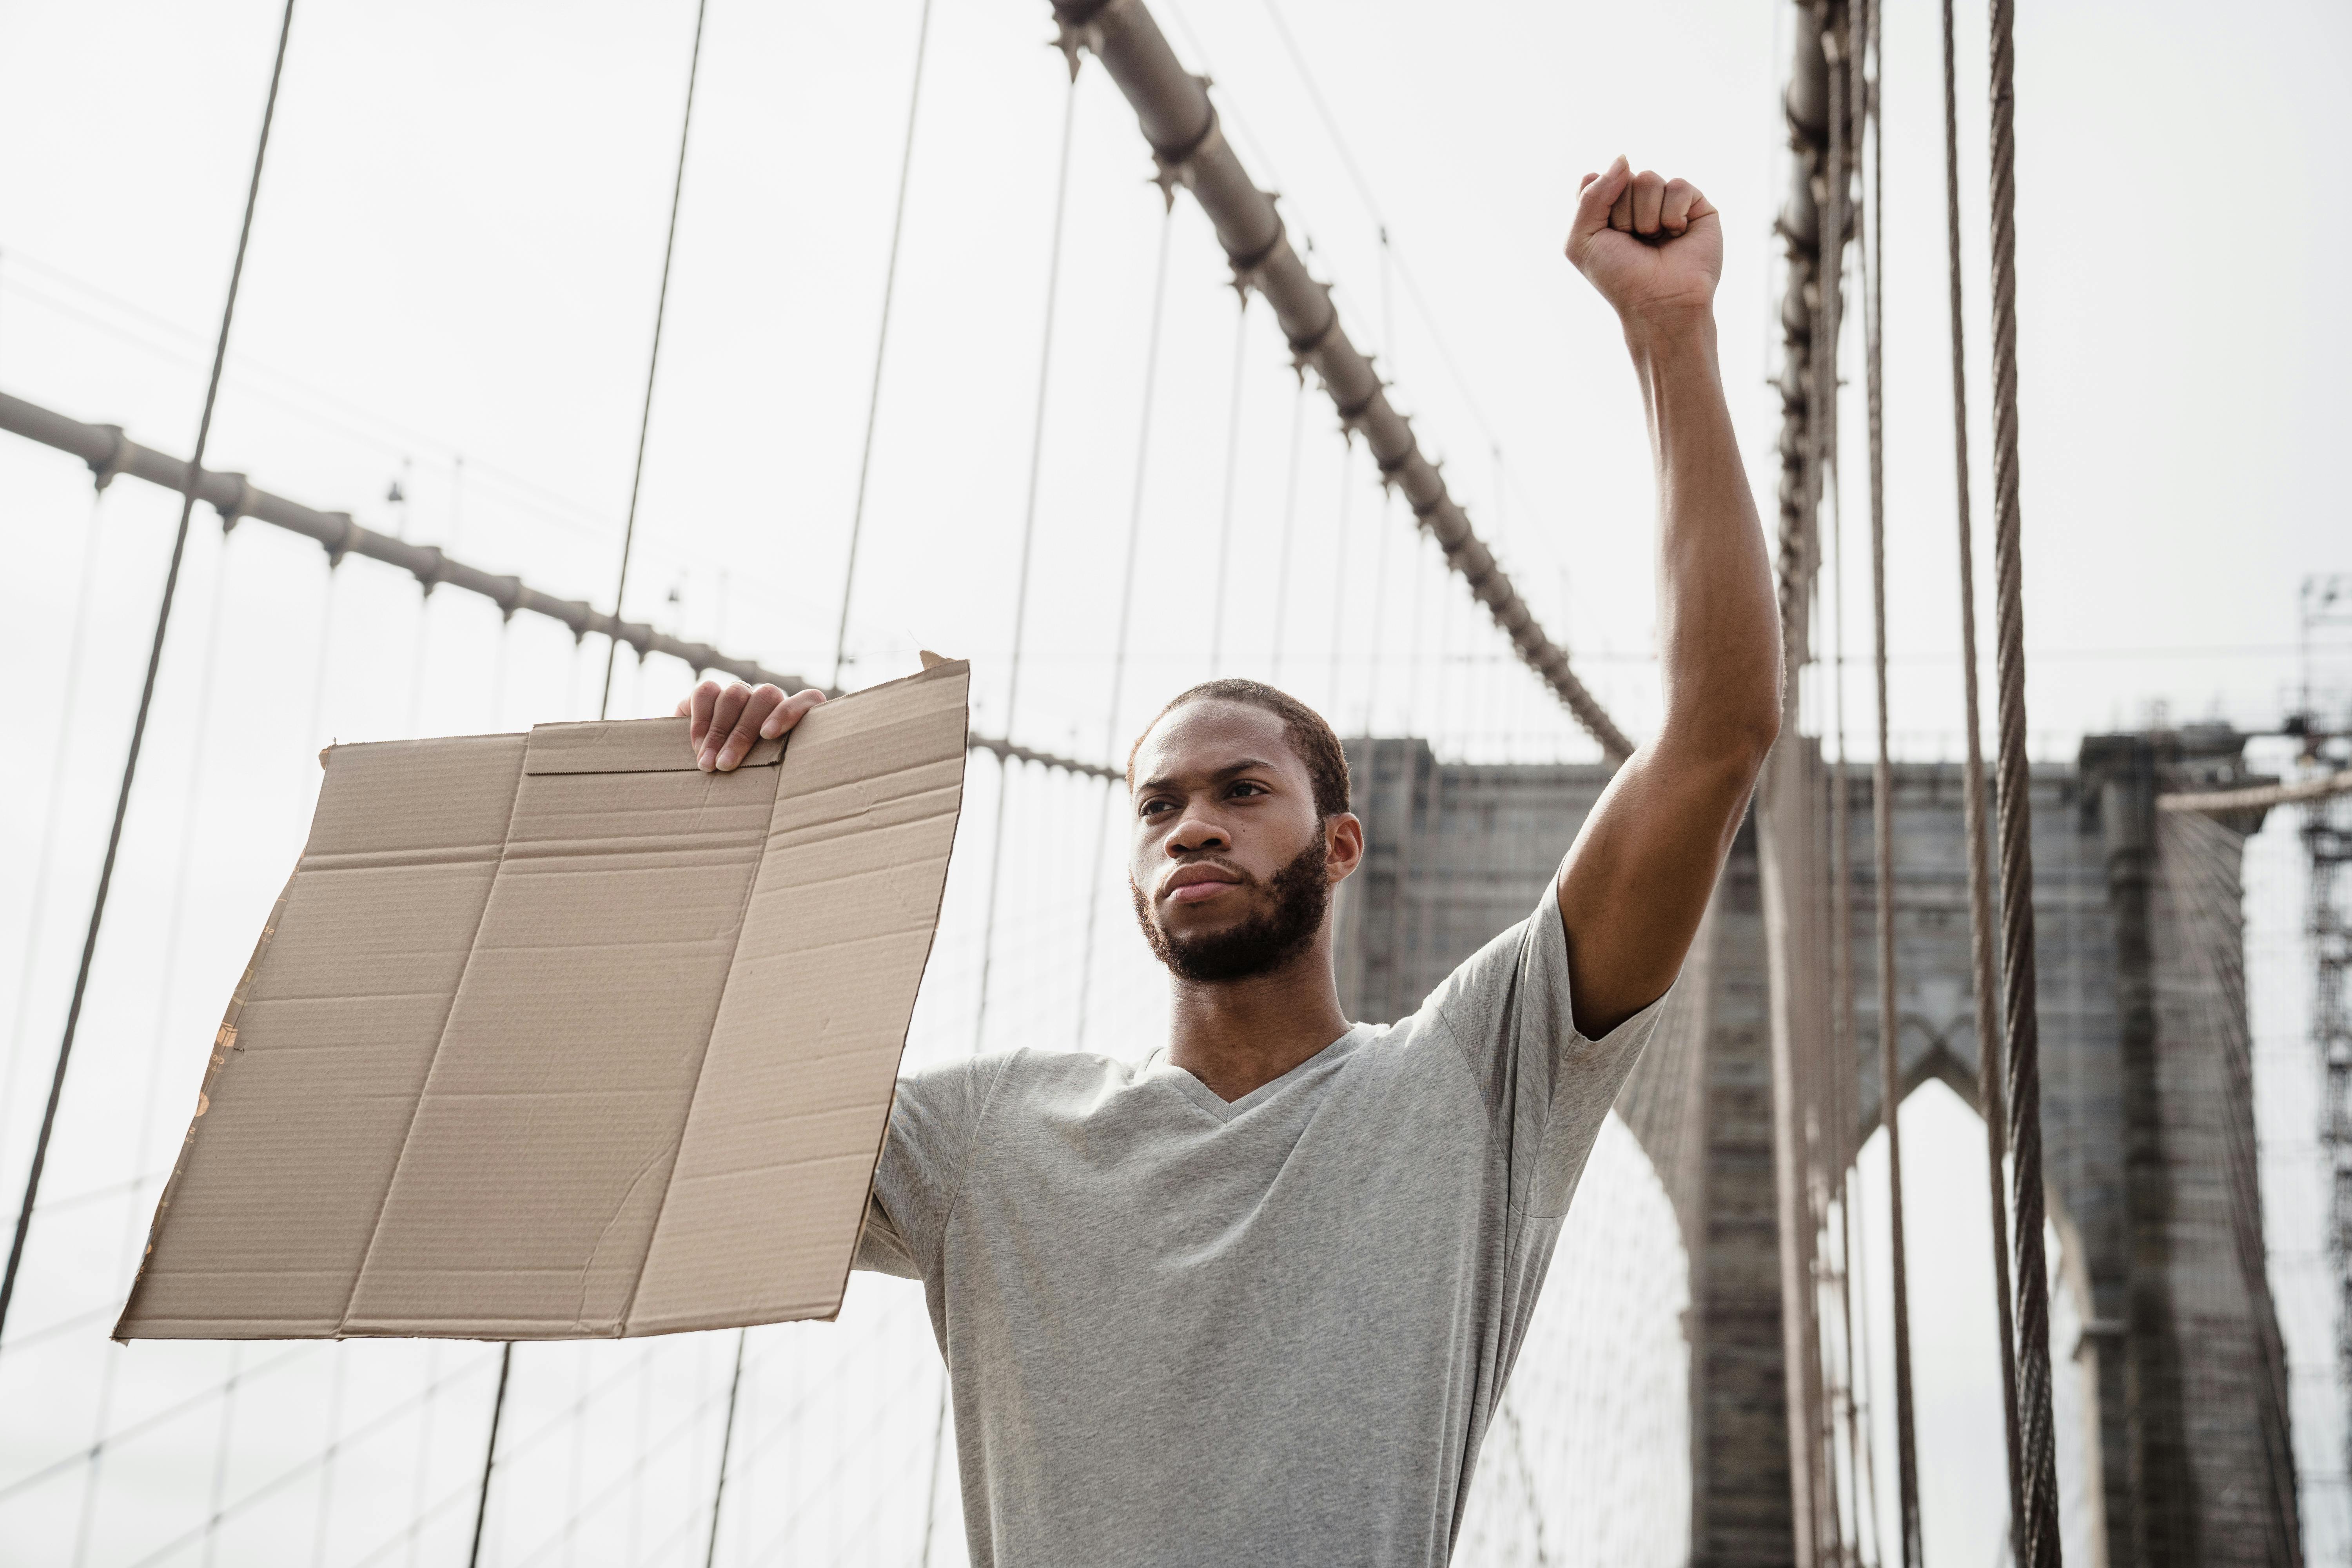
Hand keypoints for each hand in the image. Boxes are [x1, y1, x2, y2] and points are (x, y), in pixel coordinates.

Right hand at [676, 680, 824, 770]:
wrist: (705, 770)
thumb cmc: (747, 784)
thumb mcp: (766, 779)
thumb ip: (778, 774)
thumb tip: (786, 796)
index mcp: (792, 720)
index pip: (808, 700)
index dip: (790, 712)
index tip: (768, 735)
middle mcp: (768, 702)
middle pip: (766, 697)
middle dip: (742, 734)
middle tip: (725, 766)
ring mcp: (740, 694)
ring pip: (736, 694)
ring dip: (719, 732)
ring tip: (707, 764)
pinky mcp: (709, 694)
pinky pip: (706, 691)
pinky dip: (701, 720)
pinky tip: (697, 747)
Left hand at [1564, 157, 1721, 328]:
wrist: (1660, 302)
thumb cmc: (1620, 277)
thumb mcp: (1582, 240)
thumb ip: (1591, 195)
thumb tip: (1623, 157)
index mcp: (1608, 210)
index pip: (1596, 179)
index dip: (1598, 204)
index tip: (1605, 232)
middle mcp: (1637, 203)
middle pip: (1622, 177)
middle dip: (1622, 215)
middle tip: (1632, 242)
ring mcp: (1666, 202)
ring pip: (1648, 178)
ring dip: (1646, 217)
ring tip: (1654, 240)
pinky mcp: (1695, 205)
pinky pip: (1677, 185)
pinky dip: (1672, 214)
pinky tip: (1676, 235)